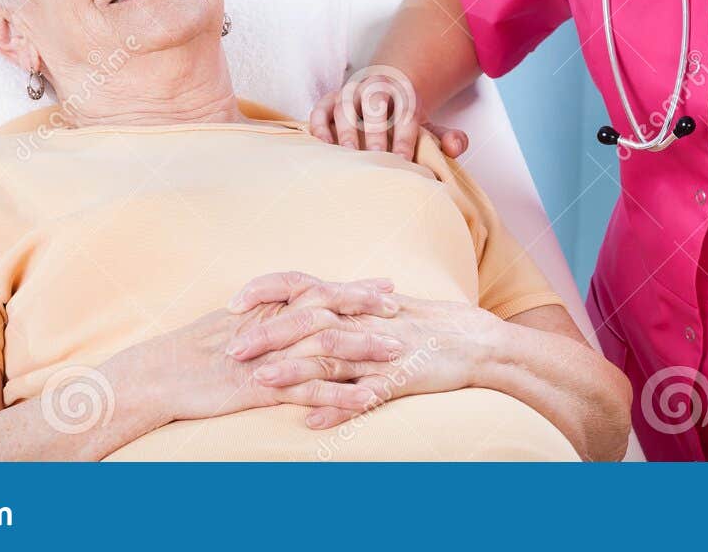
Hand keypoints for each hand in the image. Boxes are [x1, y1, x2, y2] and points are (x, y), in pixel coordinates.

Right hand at [106, 273, 402, 424]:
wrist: (159, 375)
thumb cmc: (194, 351)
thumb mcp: (236, 324)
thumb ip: (268, 314)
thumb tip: (296, 307)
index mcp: (268, 309)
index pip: (320, 290)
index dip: (355, 288)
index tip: (387, 287)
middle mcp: (273, 327)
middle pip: (331, 313)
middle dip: (369, 313)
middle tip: (402, 314)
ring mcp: (270, 357)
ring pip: (327, 348)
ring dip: (364, 351)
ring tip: (397, 355)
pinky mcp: (262, 387)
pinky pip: (309, 391)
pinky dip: (341, 396)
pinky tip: (367, 400)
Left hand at [231, 288, 499, 429]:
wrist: (475, 340)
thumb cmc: (424, 325)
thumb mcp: (377, 309)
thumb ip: (339, 308)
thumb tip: (301, 306)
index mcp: (355, 302)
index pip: (303, 285)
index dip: (267, 291)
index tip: (232, 302)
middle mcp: (364, 321)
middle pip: (309, 322)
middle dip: (268, 334)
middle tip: (232, 348)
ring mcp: (382, 349)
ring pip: (333, 357)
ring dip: (295, 369)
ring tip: (261, 381)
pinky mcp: (401, 376)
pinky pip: (366, 395)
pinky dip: (339, 408)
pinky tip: (312, 423)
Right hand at [309, 65, 468, 159]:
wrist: (387, 90)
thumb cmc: (406, 119)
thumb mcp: (430, 126)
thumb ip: (448, 137)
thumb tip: (456, 147)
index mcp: (404, 93)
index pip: (406, 113)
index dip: (405, 137)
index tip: (404, 161)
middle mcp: (376, 88)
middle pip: (375, 105)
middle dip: (376, 132)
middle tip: (377, 159)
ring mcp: (351, 93)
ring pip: (345, 105)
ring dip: (345, 131)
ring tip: (348, 158)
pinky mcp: (330, 100)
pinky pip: (320, 109)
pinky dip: (318, 125)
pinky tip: (323, 147)